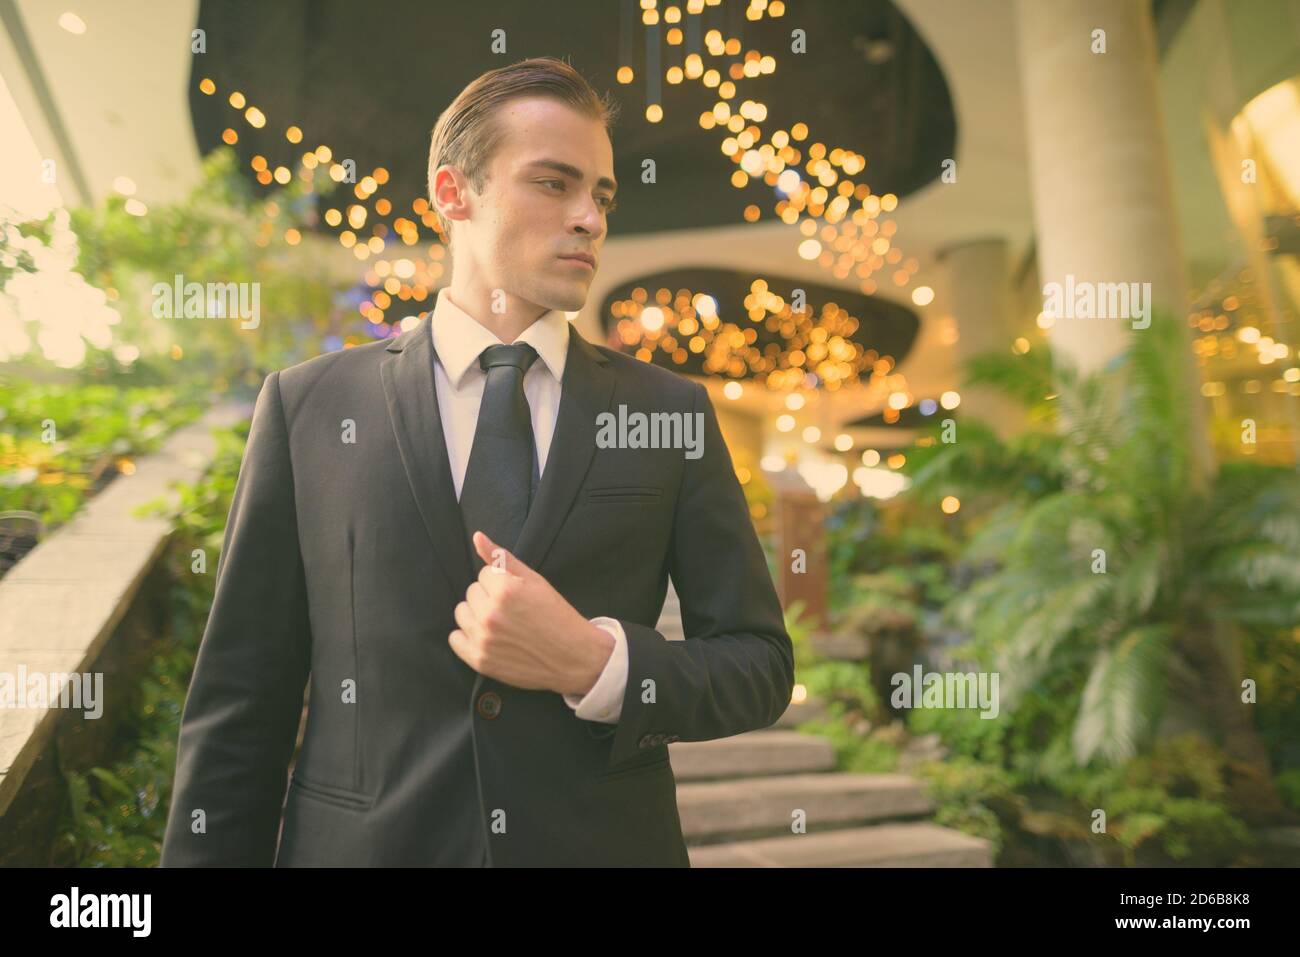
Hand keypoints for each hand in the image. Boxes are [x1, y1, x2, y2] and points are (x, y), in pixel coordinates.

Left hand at [448, 531, 614, 695]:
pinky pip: (454, 639)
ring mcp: (484, 639)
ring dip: (476, 614)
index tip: (517, 595)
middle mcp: (491, 614)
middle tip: (512, 610)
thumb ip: (502, 558)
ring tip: (500, 623)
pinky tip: (488, 637)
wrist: (573, 657)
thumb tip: (477, 537)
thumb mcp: (535, 581)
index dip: (502, 582)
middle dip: (488, 596)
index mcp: (505, 590)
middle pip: (472, 592)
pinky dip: (467, 636)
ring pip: (462, 612)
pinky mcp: (480, 660)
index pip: (484, 573)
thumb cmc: (556, 616)